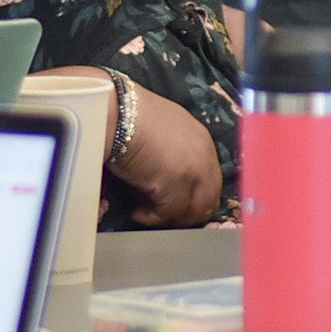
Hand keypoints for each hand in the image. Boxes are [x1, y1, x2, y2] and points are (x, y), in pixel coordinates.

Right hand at [106, 79, 226, 225]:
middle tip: (161, 215)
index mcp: (203, 142)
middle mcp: (204, 157)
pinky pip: (167, 215)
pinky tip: (137, 212)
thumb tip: (167, 173)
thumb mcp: (165, 129)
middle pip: (207, 200)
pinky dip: (151, 219)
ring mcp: (192, 173)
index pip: (210, 181)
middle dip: (185, 213)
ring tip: (146, 211)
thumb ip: (177, 149)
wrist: (119, 112)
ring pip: (191, 212)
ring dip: (169, 217)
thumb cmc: (133, 117)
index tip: (174, 204)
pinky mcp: (174, 186)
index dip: (193, 197)